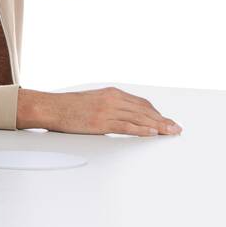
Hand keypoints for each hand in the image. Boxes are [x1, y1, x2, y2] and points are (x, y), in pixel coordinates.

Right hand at [26, 87, 180, 135]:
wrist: (49, 107)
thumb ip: (108, 106)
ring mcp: (107, 110)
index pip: (141, 103)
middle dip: (163, 120)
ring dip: (159, 126)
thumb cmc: (67, 106)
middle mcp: (112, 99)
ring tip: (171, 132)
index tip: (166, 121)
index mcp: (111, 93)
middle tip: (176, 128)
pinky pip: (126, 126)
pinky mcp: (101, 122)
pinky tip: (152, 133)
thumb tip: (122, 117)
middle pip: (145, 110)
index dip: (157, 113)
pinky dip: (142, 130)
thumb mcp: (92, 101)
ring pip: (140, 118)